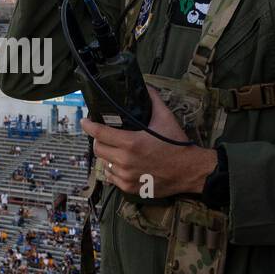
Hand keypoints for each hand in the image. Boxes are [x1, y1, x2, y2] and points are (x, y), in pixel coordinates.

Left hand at [81, 87, 217, 198]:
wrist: (190, 171)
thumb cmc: (177, 144)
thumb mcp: (166, 118)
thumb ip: (153, 100)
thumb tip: (146, 86)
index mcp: (131, 142)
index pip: (99, 133)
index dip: (88, 126)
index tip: (84, 122)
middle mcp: (125, 161)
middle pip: (98, 149)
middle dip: (98, 140)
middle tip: (103, 135)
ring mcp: (126, 176)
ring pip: (104, 163)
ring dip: (107, 155)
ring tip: (115, 149)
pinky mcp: (130, 188)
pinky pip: (112, 178)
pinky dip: (113, 170)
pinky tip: (120, 164)